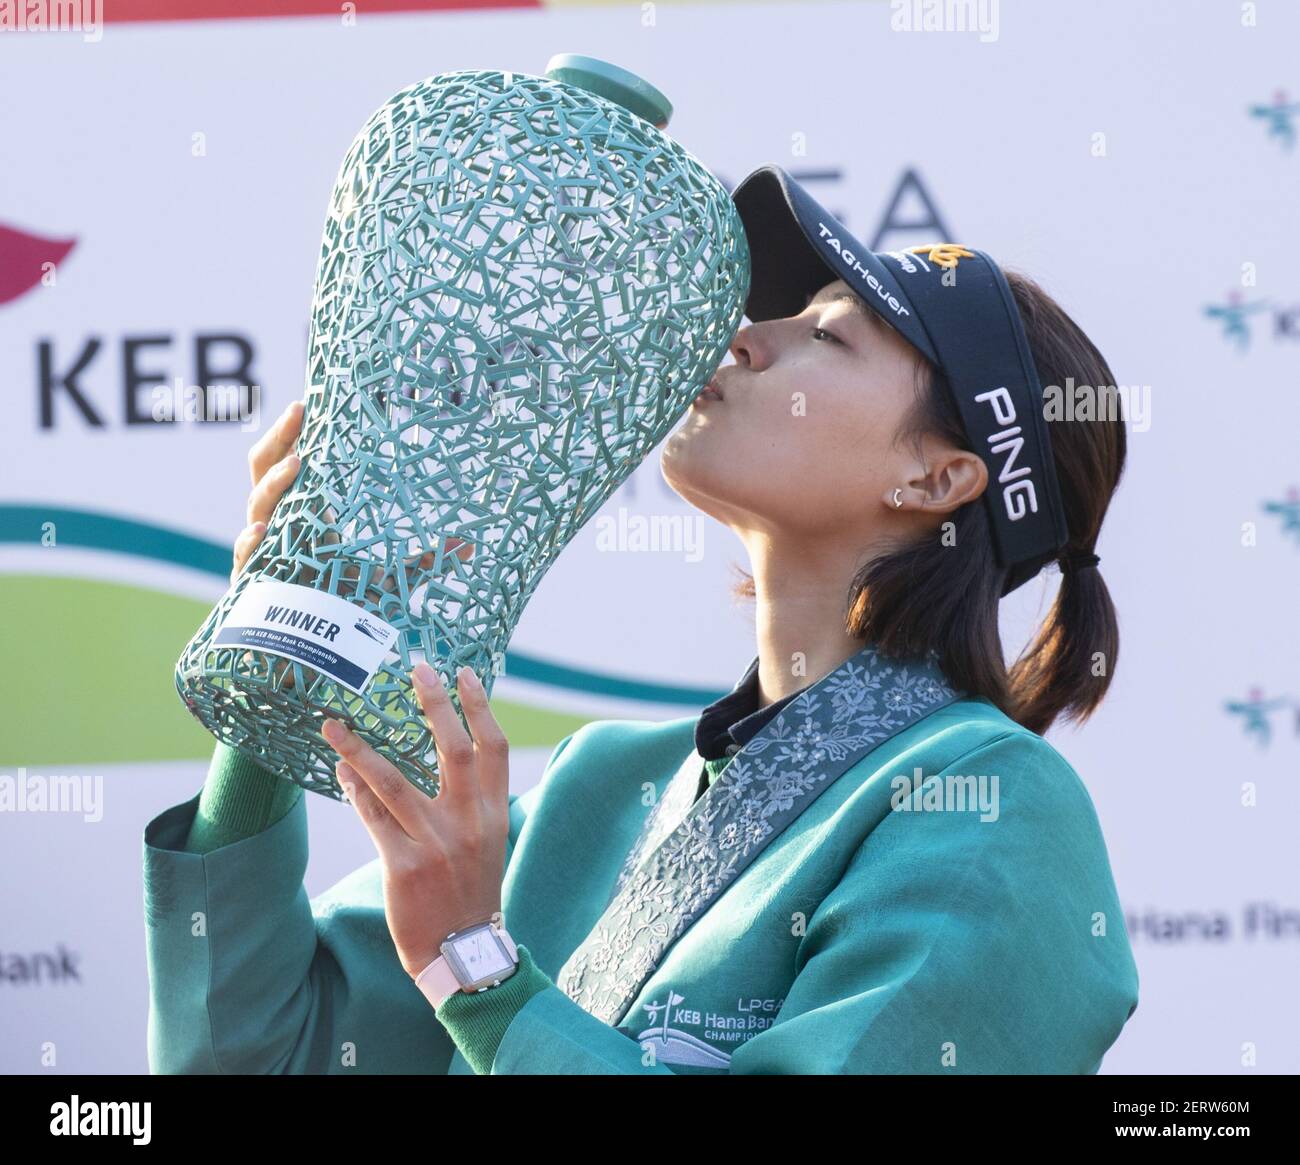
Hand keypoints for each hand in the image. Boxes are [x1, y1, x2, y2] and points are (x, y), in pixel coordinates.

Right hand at [231, 397, 474, 690]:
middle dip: (275, 444)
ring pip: (254, 511)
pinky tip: (261, 534)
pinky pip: (245, 561)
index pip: (287, 464)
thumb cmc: (342, 617)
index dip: (289, 434)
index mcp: (302, 518)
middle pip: (261, 474)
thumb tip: (470, 546)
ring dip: (272, 487)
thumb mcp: (386, 583)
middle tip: (297, 420)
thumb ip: (422, 564)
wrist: (310, 669)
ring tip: (295, 468)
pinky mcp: (251, 589)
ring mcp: (259, 558)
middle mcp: (275, 531)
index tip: (306, 404)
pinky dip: (250, 544)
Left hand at [320, 662, 509, 979]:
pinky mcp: (403, 866)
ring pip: (395, 782)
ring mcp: (436, 844)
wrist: (463, 953)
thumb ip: (475, 802)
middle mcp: (469, 823)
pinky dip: (354, 789)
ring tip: (333, 724)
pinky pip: (372, 818)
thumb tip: (454, 753)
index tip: (464, 673)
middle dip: (434, 705)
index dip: (480, 707)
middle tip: (416, 669)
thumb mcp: (490, 843)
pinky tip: (339, 768)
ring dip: (361, 748)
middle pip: (451, 751)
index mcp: (494, 813)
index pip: (493, 748)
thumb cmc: (472, 892)